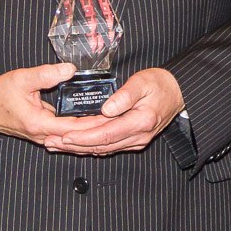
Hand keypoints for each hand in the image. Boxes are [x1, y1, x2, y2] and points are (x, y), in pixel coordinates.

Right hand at [0, 62, 115, 146]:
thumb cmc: (0, 94)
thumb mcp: (22, 78)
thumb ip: (46, 74)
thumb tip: (70, 69)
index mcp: (39, 124)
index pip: (76, 127)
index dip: (96, 122)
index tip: (114, 115)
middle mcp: (43, 135)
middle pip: (79, 137)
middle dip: (100, 130)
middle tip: (122, 121)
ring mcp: (44, 136)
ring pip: (74, 139)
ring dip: (93, 134)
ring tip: (115, 125)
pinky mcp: (44, 133)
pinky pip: (68, 136)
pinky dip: (83, 133)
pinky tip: (97, 127)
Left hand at [46, 68, 184, 155]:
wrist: (178, 92)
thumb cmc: (160, 84)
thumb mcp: (142, 82)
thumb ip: (124, 95)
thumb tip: (106, 109)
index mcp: (141, 122)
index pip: (106, 134)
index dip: (83, 137)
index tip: (65, 135)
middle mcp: (139, 136)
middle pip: (101, 145)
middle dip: (74, 145)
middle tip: (52, 142)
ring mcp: (137, 140)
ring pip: (104, 149)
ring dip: (79, 148)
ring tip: (58, 144)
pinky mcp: (134, 140)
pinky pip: (110, 146)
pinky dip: (91, 146)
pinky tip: (77, 144)